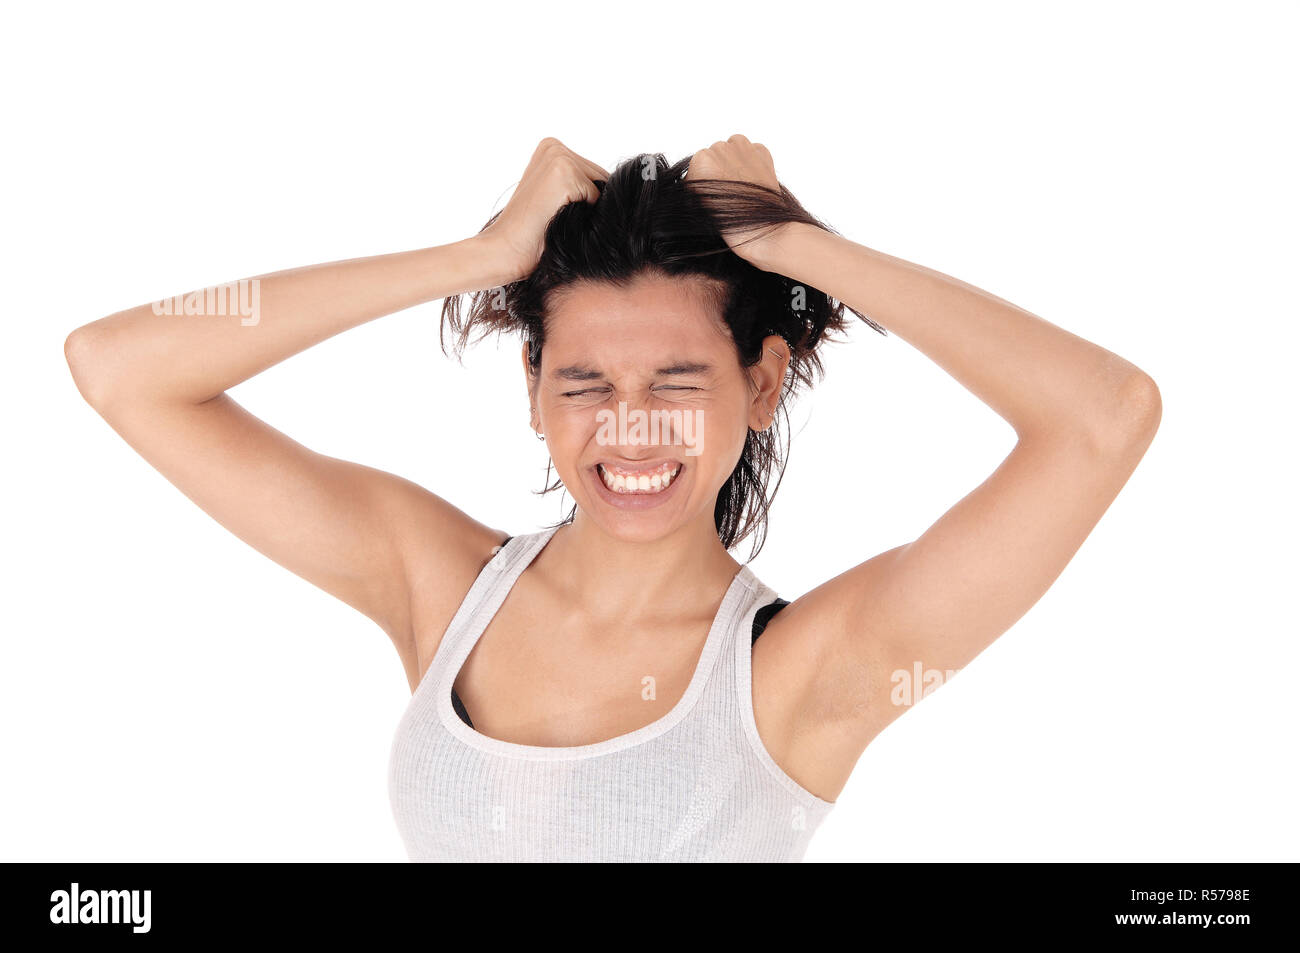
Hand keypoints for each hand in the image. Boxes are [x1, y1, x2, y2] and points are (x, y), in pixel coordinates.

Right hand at [477, 138, 608, 283]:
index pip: (593, 174)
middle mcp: (555, 146)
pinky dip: (585, 217)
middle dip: (591, 205)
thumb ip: (581, 184)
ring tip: (559, 221)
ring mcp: (560, 157)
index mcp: (550, 147)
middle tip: (561, 220)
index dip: (588, 201)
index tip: (561, 213)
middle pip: (602, 178)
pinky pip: (597, 199)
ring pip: (601, 189)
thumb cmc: (532, 232)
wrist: (506, 250)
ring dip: (588, 212)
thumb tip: (623, 191)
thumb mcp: (555, 197)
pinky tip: (560, 222)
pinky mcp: (565, 174)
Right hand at [685, 134, 797, 268]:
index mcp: (702, 160)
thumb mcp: (701, 205)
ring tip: (738, 186)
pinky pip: (751, 150)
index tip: (707, 197)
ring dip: (732, 162)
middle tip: (725, 193)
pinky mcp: (762, 152)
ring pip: (731, 148)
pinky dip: (751, 161)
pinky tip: (751, 181)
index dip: (700, 184)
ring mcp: (744, 148)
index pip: (694, 168)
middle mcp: (721, 148)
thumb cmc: (731, 223)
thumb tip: (702, 177)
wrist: (765, 231)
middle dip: (717, 171)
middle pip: (713, 156)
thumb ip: (698, 185)